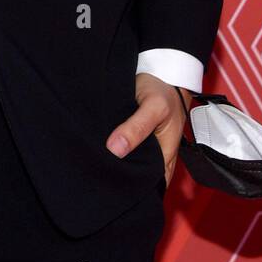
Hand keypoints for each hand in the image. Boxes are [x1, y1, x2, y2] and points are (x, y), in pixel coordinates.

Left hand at [104, 75, 190, 190]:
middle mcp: (157, 158)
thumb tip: (115, 150)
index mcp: (166, 157)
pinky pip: (125, 151)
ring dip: (117, 165)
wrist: (162, 70)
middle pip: (139, 178)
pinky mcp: (135, 138)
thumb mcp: (153, 107)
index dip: (133, 190)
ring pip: (131, 166)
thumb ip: (136, 128)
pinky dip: (114, 152)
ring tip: (95, 168)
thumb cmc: (163, 90)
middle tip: (97, 179)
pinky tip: (99, 152)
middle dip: (121, 180)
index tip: (110, 189)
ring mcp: (147, 149)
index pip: (150, 186)